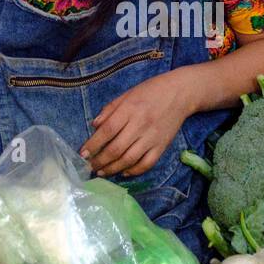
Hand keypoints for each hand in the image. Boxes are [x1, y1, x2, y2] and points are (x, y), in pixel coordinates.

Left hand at [80, 69, 196, 177]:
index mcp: (130, 109)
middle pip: (116, 148)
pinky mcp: (162, 146)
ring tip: (102, 172)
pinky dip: (134, 171)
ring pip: (130, 159)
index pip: (108, 130)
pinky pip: (147, 163)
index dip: (93, 144)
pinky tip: (123, 172)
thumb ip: (110, 109)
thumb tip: (94, 126)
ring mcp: (152, 137)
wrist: (181, 93)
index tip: (82, 154)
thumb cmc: (151, 91)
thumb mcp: (127, 94)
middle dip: (100, 161)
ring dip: (113, 169)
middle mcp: (140, 125)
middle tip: (90, 167)